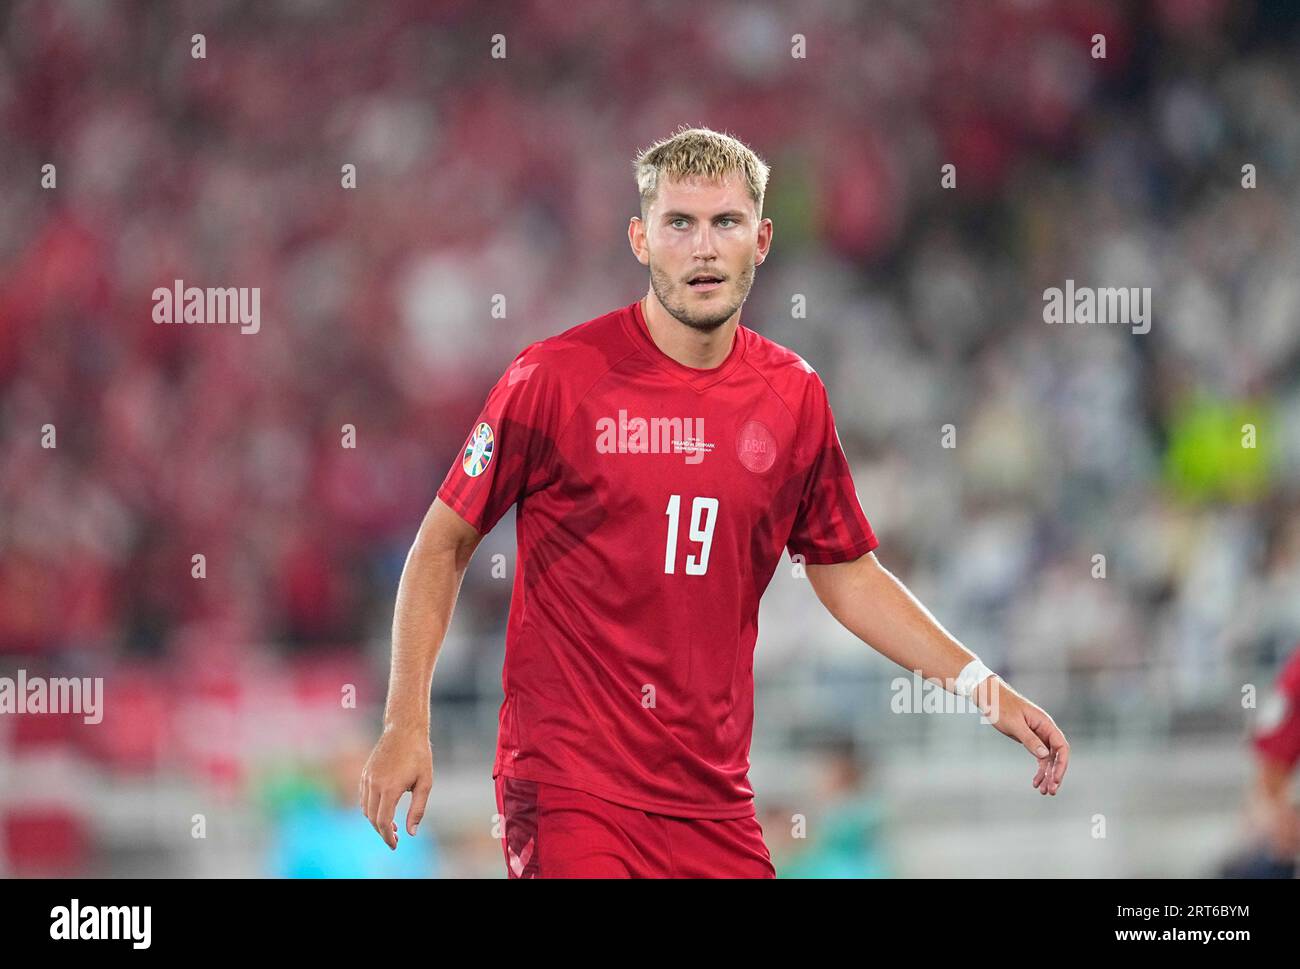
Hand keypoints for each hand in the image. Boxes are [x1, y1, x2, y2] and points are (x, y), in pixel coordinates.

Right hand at [360, 724, 433, 848]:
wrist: (404, 730)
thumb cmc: (419, 755)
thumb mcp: (425, 783)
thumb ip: (417, 809)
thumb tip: (411, 832)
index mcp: (390, 788)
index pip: (384, 822)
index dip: (388, 837)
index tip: (395, 846)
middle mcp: (374, 784)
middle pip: (373, 818)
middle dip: (383, 832)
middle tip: (395, 839)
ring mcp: (367, 778)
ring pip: (366, 809)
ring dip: (376, 821)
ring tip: (392, 826)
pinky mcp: (365, 773)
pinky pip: (363, 798)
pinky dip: (370, 809)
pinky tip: (383, 810)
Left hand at [975, 676, 1069, 795]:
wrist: (988, 695)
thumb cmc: (1000, 706)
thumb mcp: (1014, 724)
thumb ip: (1029, 739)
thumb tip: (1044, 755)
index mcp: (1045, 723)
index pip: (1062, 746)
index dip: (1062, 764)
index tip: (1055, 779)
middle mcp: (1045, 729)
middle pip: (1057, 755)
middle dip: (1055, 774)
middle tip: (1050, 791)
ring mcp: (1038, 734)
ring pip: (1048, 758)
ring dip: (1047, 775)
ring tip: (1043, 791)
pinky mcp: (1029, 738)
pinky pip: (1039, 756)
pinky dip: (1039, 769)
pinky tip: (1035, 781)